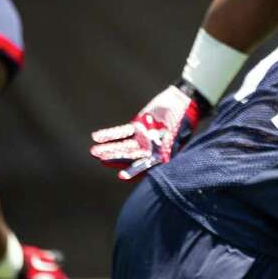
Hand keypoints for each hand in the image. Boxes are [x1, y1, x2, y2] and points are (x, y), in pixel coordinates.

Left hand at [90, 83, 207, 180]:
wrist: (183, 102)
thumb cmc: (184, 120)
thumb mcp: (178, 135)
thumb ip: (170, 147)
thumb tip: (164, 160)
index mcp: (160, 156)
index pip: (144, 166)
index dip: (133, 171)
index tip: (121, 176)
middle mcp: (149, 150)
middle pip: (129, 157)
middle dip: (115, 159)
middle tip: (102, 160)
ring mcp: (142, 138)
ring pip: (123, 146)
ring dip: (109, 148)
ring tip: (94, 152)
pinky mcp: (136, 127)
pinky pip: (121, 132)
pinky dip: (110, 135)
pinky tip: (97, 137)